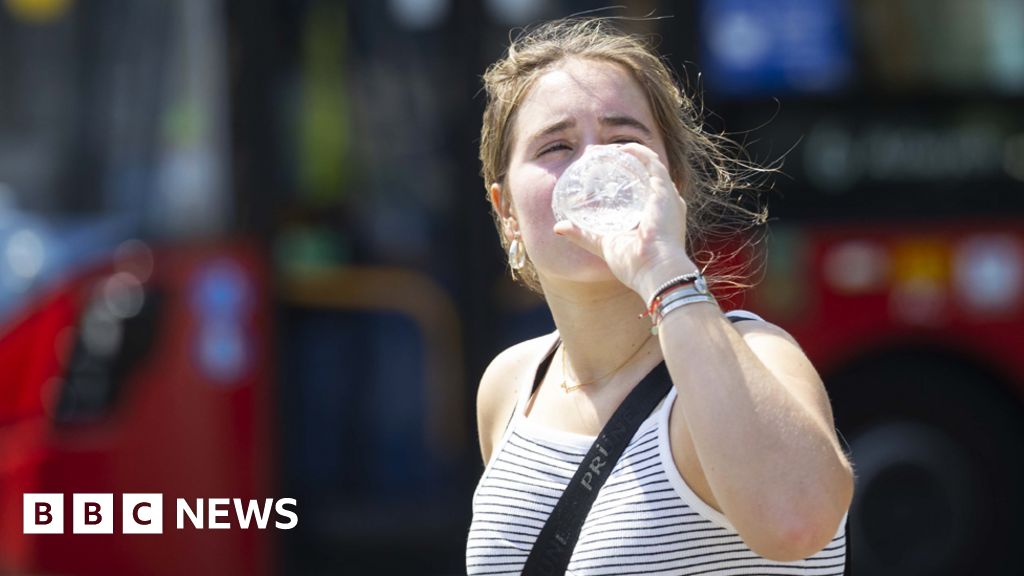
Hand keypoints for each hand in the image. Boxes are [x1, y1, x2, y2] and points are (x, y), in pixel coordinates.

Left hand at [553, 143, 698, 300]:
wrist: (655, 272)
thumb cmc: (634, 265)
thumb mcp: (604, 245)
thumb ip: (583, 235)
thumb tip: (558, 228)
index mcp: (656, 218)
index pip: (640, 190)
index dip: (620, 177)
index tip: (598, 170)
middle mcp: (665, 204)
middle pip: (643, 174)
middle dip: (622, 163)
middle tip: (597, 157)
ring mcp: (667, 197)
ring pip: (647, 164)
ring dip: (626, 153)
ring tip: (604, 150)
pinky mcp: (665, 190)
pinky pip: (651, 162)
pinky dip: (636, 152)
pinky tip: (619, 148)